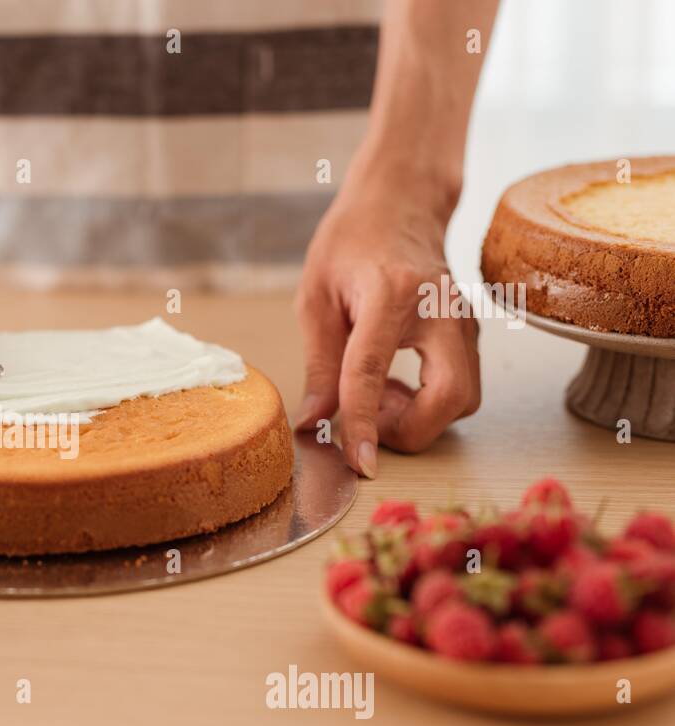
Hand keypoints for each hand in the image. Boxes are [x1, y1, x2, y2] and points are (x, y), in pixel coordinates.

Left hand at [295, 176, 480, 477]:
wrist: (400, 203)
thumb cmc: (351, 243)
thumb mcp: (316, 298)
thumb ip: (320, 365)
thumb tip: (314, 423)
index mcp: (391, 294)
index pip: (373, 372)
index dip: (364, 422)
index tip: (360, 463)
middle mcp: (442, 308)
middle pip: (450, 397)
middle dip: (410, 429)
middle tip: (369, 418)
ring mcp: (466, 321)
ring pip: (463, 399)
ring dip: (418, 417)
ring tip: (380, 394)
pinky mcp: (472, 335)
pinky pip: (460, 388)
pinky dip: (429, 403)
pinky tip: (396, 384)